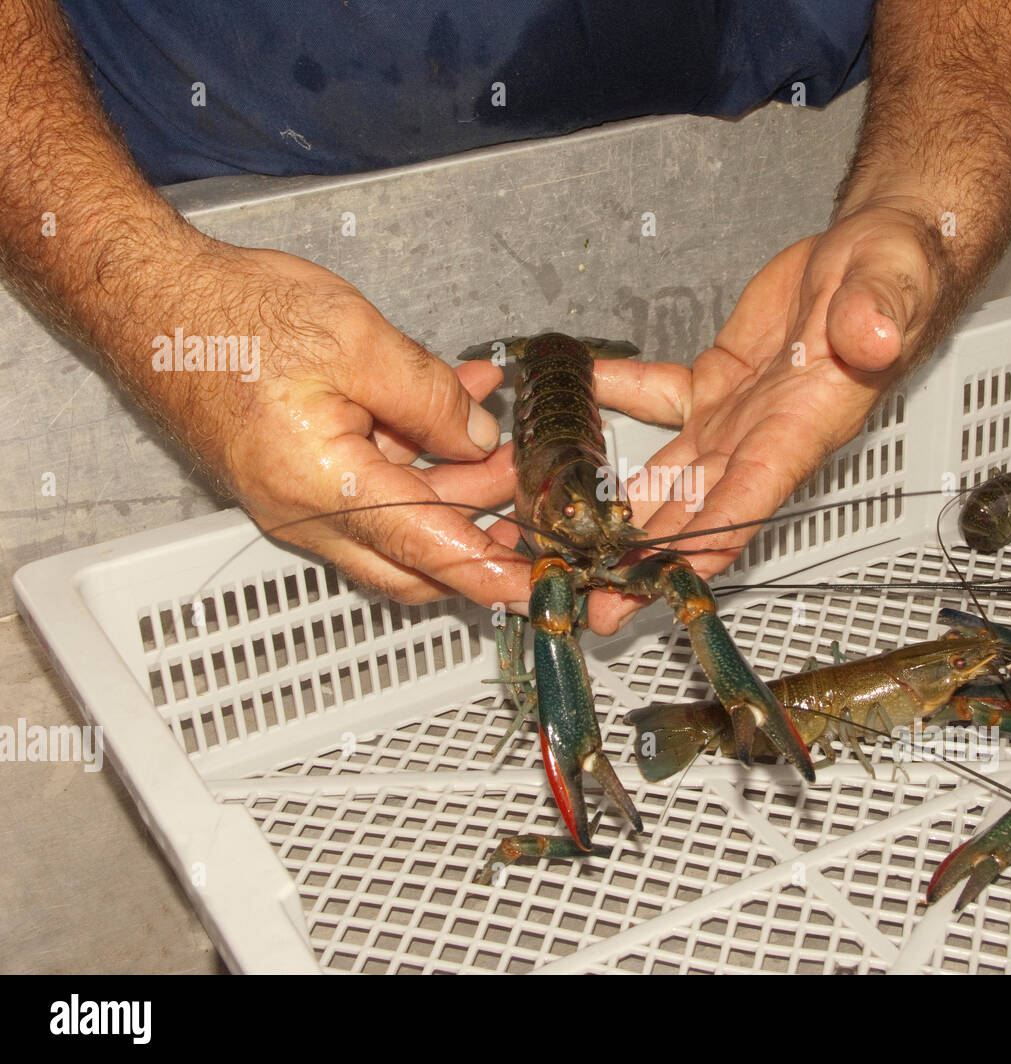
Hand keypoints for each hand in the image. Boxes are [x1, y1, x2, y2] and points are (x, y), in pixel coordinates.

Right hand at [137, 238, 531, 607]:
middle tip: (529, 494)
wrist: (151, 300)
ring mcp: (299, 500)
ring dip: (456, 486)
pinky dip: (417, 456)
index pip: (429, 551)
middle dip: (481, 531)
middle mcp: (307, 513)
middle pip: (416, 558)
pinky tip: (452, 405)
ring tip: (501, 437)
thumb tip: (477, 438)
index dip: (493, 574)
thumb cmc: (230, 316)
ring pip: (399, 520)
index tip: (538, 590)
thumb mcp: (356, 340)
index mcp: (323, 487)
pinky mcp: (298, 475)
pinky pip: (371, 484)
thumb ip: (431, 398)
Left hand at [587, 201, 947, 633]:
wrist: (877, 254)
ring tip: (573, 549)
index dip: (697, 547)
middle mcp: (764, 435)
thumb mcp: (894, 282)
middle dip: (644, 563)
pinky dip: (616, 399)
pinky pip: (657, 399)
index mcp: (803, 426)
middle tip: (593, 601)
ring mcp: (735, 416)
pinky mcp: (717, 383)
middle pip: (695, 515)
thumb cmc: (897, 272)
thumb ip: (879, 310)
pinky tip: (581, 398)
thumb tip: (871, 332)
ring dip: (622, 517)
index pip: (745, 502)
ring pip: (669, 479)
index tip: (650, 581)